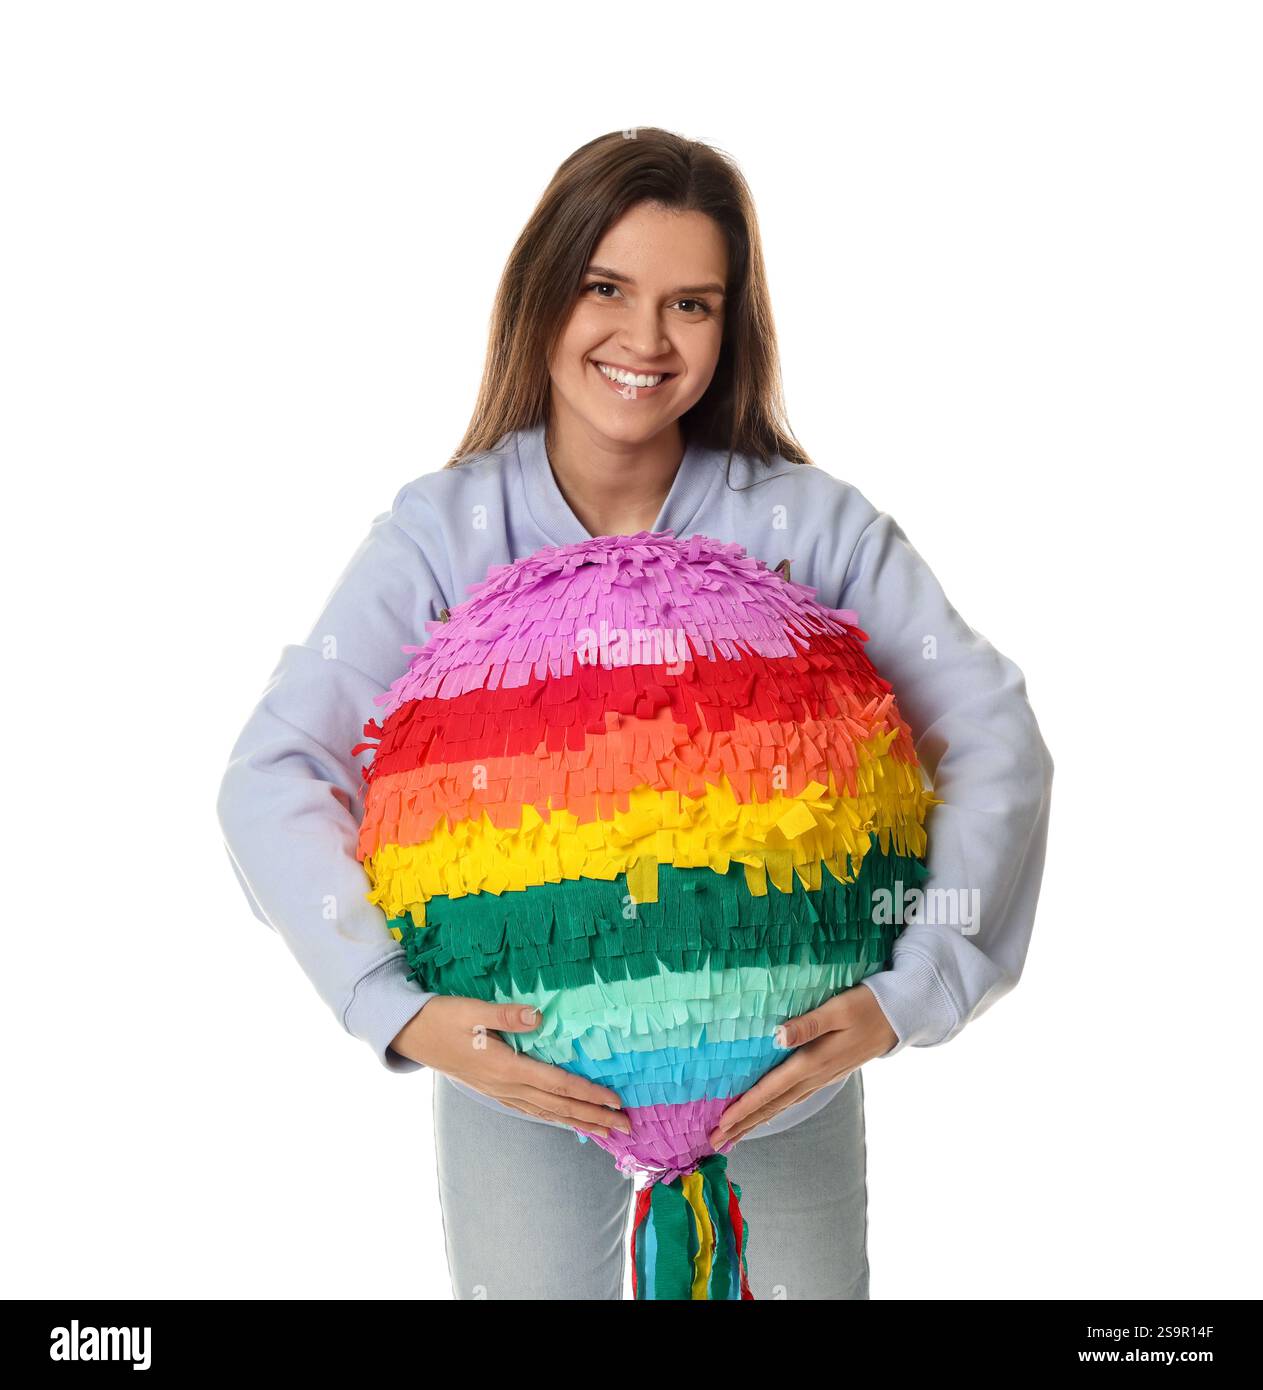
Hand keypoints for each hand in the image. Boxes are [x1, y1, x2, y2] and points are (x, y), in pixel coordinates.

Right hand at [390, 996, 631, 1138]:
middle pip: (558, 1105)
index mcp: (506, 1066)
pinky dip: (552, 1116)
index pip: (557, 1084)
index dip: (588, 1094)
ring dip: (578, 1120)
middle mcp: (506, 1085)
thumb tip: (538, 1016)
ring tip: (604, 1131)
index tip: (615, 1102)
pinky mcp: (493, 1089)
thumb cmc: (443, 1017)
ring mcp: (499, 1090)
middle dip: (594, 1116)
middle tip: (626, 1126)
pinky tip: (563, 1119)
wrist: (412, 1034)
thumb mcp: (473, 1010)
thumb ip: (507, 1015)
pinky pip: (530, 1109)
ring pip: (546, 1111)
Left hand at [707, 983, 897, 1148]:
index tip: (722, 1122)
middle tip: (715, 1140)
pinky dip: (777, 1109)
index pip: (771, 1089)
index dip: (745, 1106)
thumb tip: (777, 1036)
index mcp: (814, 1060)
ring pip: (784, 1104)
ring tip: (734, 1133)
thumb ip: (808, 1024)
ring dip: (758, 1119)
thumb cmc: (867, 1005)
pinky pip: (796, 1098)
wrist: (900, 1016)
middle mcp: (816, 1075)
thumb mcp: (838, 1009)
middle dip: (744, 1122)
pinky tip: (769, 1112)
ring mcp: (824, 1078)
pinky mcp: (829, 1074)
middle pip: (773, 1104)